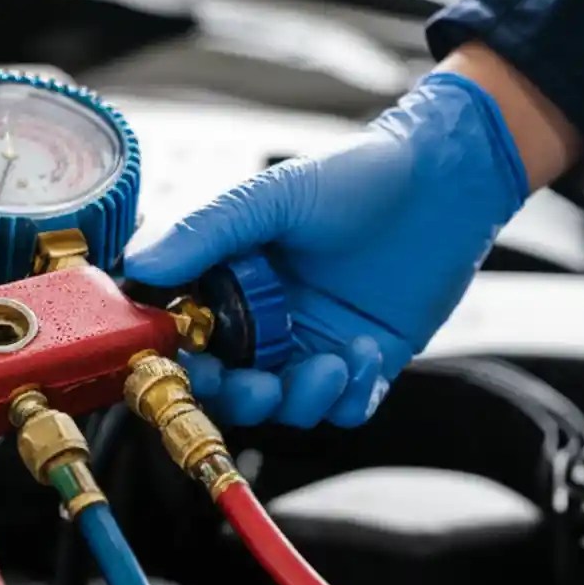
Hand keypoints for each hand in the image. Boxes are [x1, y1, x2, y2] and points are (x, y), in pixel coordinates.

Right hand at [124, 72, 528, 427]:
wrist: (445, 181)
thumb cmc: (357, 177)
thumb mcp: (272, 198)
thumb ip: (206, 233)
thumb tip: (138, 265)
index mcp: (233, 282)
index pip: (187, 338)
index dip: (178, 360)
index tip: (183, 364)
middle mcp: (269, 320)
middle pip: (232, 387)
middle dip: (241, 397)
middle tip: (261, 386)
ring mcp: (315, 344)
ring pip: (286, 407)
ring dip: (301, 400)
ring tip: (332, 363)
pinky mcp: (365, 362)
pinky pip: (344, 407)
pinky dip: (350, 396)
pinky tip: (367, 353)